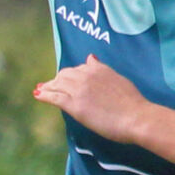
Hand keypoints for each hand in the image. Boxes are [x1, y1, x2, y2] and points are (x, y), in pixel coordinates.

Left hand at [33, 57, 151, 143]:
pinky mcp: (74, 105)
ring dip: (48, 86)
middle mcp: (86, 75)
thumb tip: (91, 58)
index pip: (78, 68)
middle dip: (57, 80)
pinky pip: (54, 96)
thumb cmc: (133, 104)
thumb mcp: (118, 79)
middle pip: (65, 74)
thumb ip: (102, 70)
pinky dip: (44, 95)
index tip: (65, 78)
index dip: (70, 74)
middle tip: (49, 85)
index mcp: (98, 69)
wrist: (136, 116)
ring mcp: (79, 90)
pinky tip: (38, 95)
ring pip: (57, 84)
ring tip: (41, 90)